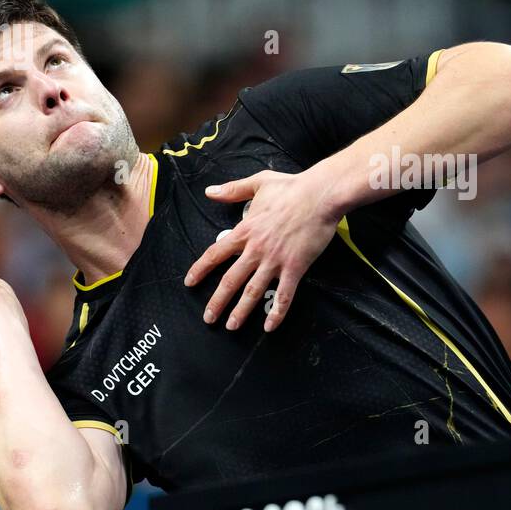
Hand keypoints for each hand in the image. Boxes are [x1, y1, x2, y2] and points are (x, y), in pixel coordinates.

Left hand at [183, 168, 339, 331]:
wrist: (321, 195)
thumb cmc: (293, 187)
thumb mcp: (259, 182)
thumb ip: (233, 189)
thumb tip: (210, 192)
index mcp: (245, 230)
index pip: (215, 253)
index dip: (200, 269)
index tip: (190, 282)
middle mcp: (256, 249)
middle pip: (230, 280)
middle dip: (217, 301)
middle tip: (208, 318)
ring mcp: (275, 260)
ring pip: (253, 291)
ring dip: (240, 311)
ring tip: (231, 326)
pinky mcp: (295, 267)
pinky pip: (284, 295)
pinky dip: (276, 312)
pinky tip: (270, 327)